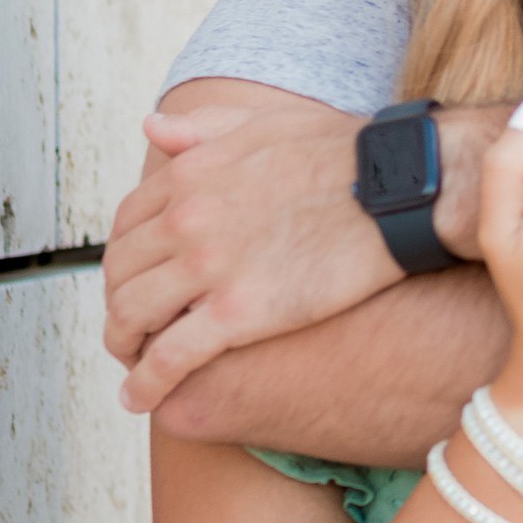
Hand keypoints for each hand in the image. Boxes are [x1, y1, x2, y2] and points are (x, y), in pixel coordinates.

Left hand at [105, 91, 393, 407]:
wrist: (405, 190)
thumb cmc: (350, 154)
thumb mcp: (269, 123)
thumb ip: (205, 128)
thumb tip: (152, 127)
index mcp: (190, 174)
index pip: (127, 225)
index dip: (124, 258)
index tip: (137, 278)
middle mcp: (185, 219)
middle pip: (121, 273)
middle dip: (118, 303)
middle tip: (133, 326)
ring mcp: (208, 267)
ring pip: (131, 316)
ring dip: (122, 344)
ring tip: (133, 364)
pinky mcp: (238, 313)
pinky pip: (169, 357)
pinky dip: (145, 383)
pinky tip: (140, 400)